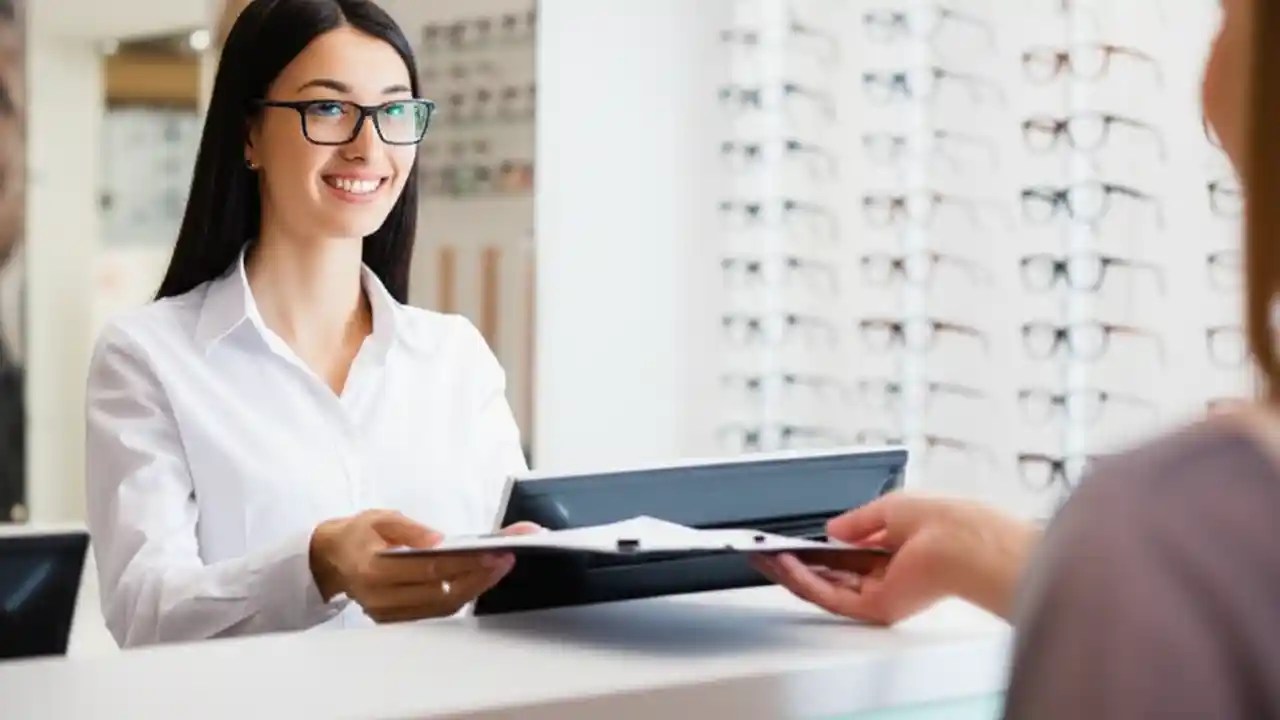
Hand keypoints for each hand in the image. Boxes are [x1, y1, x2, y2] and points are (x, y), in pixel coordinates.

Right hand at [309, 511, 538, 622]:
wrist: (334, 558)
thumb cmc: (360, 534)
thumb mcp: (381, 518)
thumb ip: (410, 530)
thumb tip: (440, 541)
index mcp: (374, 570)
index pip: (428, 570)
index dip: (464, 563)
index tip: (493, 552)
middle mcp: (381, 599)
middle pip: (441, 594)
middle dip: (479, 576)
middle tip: (506, 558)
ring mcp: (389, 615)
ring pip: (443, 608)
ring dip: (476, 587)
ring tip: (500, 565)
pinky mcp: (397, 621)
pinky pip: (436, 613)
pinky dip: (461, 596)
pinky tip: (480, 578)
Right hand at [751, 493, 1038, 624]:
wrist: (962, 541)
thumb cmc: (943, 521)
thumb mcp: (889, 508)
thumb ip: (857, 521)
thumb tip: (832, 529)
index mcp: (895, 553)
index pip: (847, 556)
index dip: (816, 548)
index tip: (790, 540)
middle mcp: (887, 577)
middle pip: (830, 575)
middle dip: (795, 563)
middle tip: (766, 552)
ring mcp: (880, 595)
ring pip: (825, 588)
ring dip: (792, 572)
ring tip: (766, 556)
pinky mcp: (875, 609)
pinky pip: (831, 597)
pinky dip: (805, 580)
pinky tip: (785, 563)